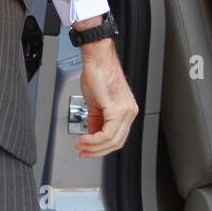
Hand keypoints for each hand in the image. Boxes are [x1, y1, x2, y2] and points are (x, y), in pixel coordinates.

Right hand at [74, 24, 137, 158]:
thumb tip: (92, 134)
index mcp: (127, 111)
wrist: (97, 59)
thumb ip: (96, 121)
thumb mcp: (96, 104)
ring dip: (93, 147)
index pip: (118, 138)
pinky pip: (107, 133)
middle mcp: (130, 112)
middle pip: (116, 143)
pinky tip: (85, 139)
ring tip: (81, 145)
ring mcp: (126, 111)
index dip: (102, 148)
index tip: (88, 149)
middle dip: (97, 151)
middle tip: (83, 151)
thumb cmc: (97, 74)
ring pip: (112, 141)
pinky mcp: (118, 108)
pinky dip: (94, 139)